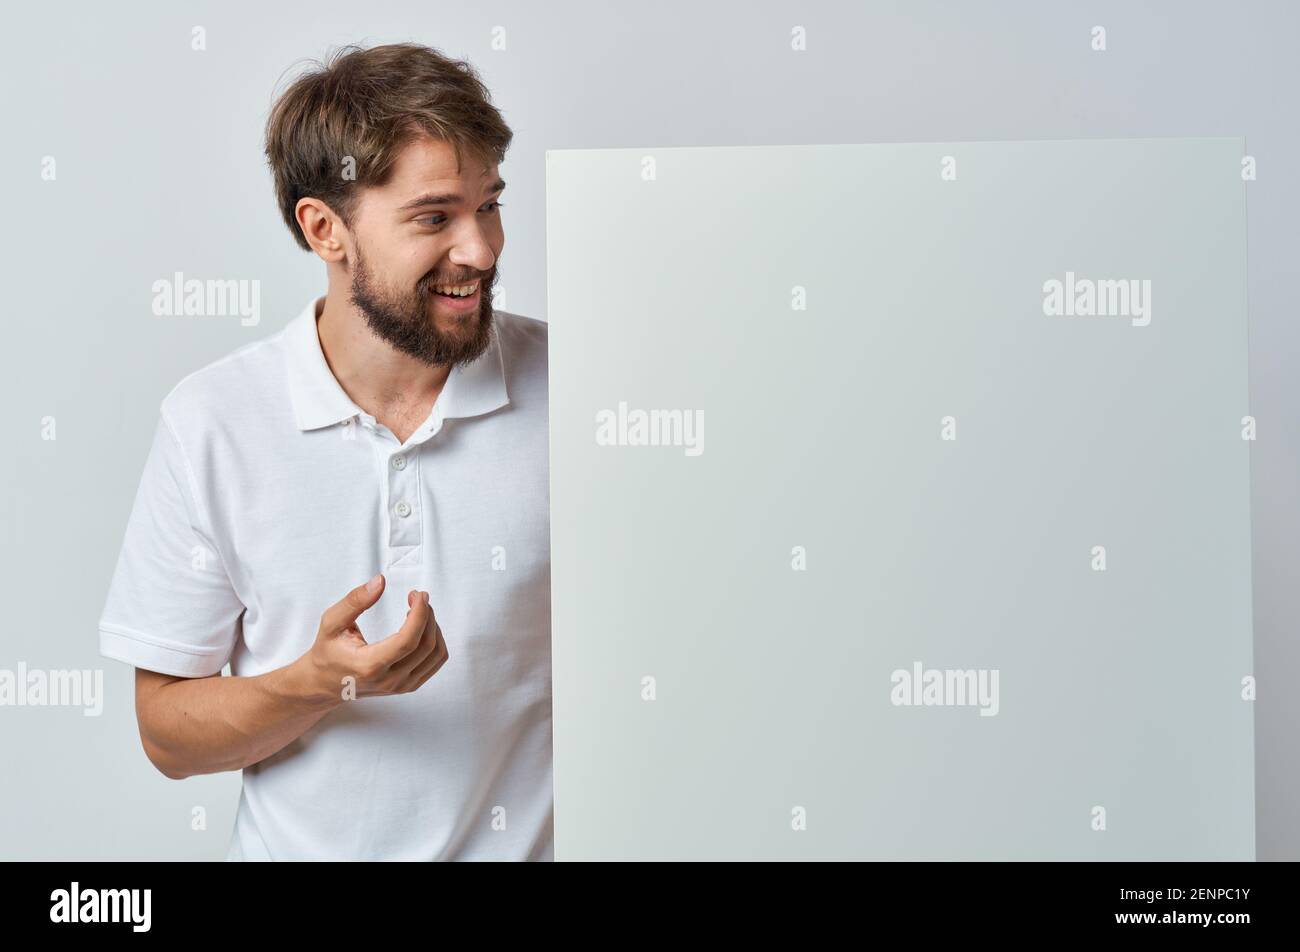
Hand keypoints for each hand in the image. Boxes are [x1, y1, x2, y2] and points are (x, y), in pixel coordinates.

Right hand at [299, 574, 448, 702]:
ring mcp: (400, 686)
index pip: (407, 641)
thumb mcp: (331, 622)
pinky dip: (436, 640)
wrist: (325, 684)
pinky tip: (421, 627)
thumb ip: (355, 601)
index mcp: (369, 665)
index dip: (420, 614)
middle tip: (417, 596)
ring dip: (433, 627)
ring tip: (419, 610)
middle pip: (426, 646)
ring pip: (435, 654)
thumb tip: (380, 581)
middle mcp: (388, 680)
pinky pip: (435, 662)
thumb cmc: (327, 651)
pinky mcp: (408, 686)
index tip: (419, 595)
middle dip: (427, 615)